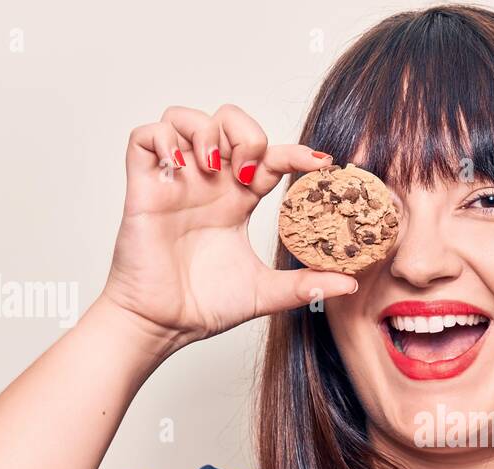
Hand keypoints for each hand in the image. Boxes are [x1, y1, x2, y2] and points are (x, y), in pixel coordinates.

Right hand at [99, 103, 356, 348]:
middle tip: (247, 171)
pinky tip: (180, 167)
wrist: (163, 325)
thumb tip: (350, 284)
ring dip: (206, 131)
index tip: (320, 164)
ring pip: (185, 119)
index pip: (269, 157)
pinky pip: (145, 136)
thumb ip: (306, 285)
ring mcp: (175, 182)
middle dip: (245, 133)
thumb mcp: (266, 292)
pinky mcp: (143, 186)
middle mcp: (208, 184)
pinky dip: (162, 139)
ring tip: (213, 167)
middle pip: (227, 121)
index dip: (295, 153)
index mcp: (238, 201)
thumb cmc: (205, 307)